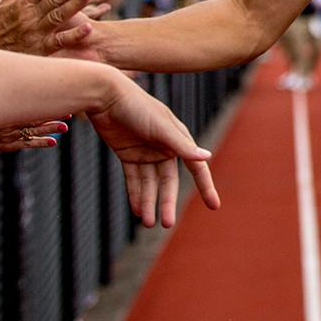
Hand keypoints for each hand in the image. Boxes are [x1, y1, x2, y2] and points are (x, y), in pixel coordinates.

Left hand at [86, 72, 218, 227]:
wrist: (106, 96)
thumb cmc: (137, 106)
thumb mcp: (161, 127)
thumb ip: (181, 145)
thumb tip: (206, 157)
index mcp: (178, 139)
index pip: (196, 167)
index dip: (205, 186)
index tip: (214, 206)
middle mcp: (164, 147)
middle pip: (168, 182)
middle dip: (167, 202)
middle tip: (166, 223)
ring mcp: (145, 152)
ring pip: (150, 184)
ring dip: (149, 202)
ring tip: (147, 222)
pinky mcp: (127, 154)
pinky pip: (133, 179)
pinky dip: (135, 194)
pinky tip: (137, 210)